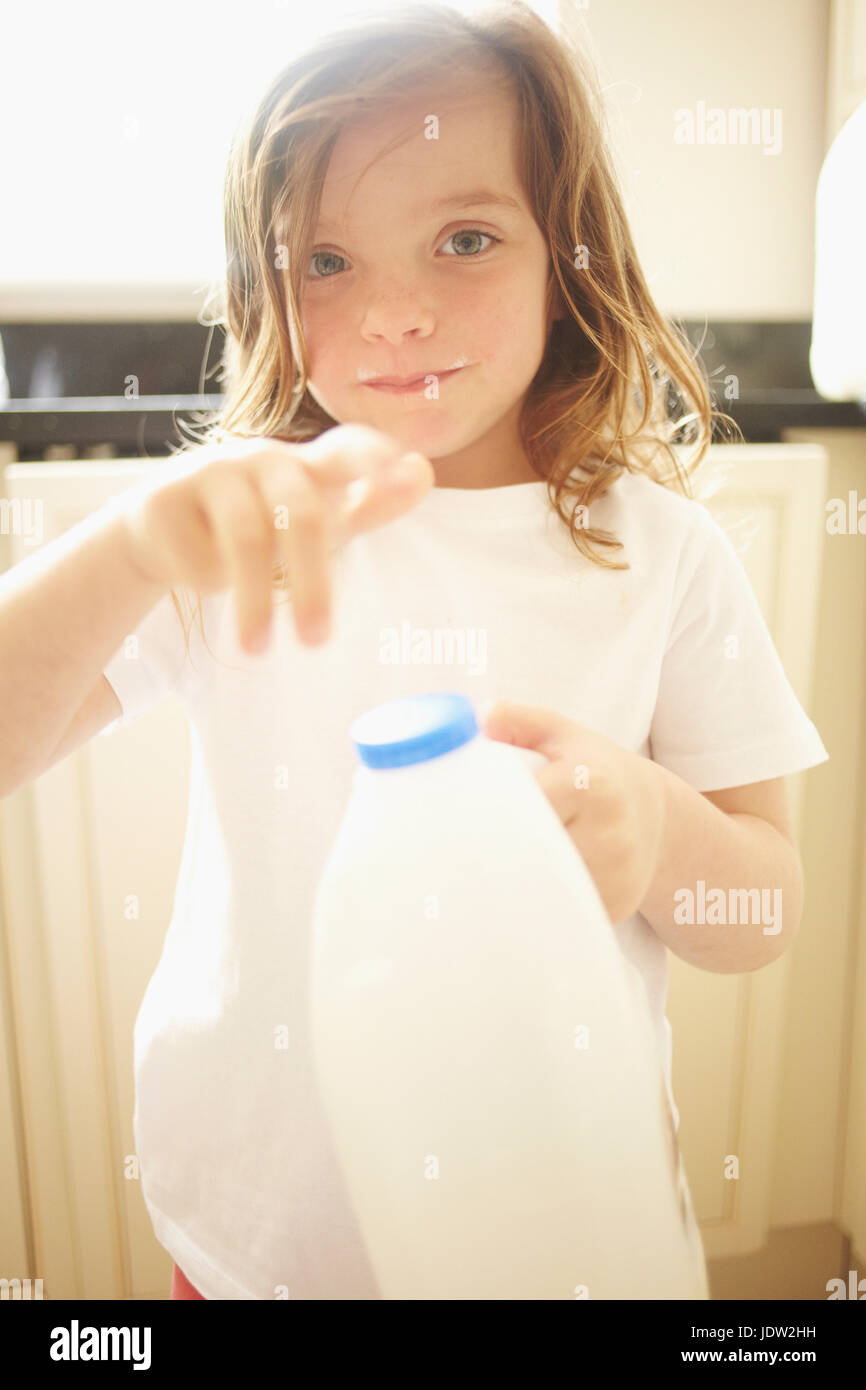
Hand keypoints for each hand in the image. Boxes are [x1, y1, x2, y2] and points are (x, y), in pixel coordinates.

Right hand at [116, 424, 433, 651]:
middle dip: (312, 583)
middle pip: (301, 515)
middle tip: (316, 642)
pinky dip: (202, 583)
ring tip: (257, 651)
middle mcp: (262, 459)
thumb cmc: (256, 524)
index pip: (348, 447)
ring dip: (254, 601)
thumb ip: (368, 504)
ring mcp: (210, 472)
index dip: (378, 460)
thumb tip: (424, 473)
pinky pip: (195, 556)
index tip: (413, 477)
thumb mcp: (313, 521)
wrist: (157, 528)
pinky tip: (198, 584)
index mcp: (305, 466)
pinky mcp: (162, 498)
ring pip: (246, 538)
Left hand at [481, 700, 665, 922]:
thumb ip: (521, 720)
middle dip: (496, 854)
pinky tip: (530, 886)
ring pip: (542, 887)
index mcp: (590, 784)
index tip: (459, 821)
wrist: (653, 815)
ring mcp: (616, 875)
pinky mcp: (616, 905)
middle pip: (530, 853)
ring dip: (515, 880)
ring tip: (494, 869)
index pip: (524, 808)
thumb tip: (480, 717)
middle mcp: (610, 833)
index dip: (492, 815)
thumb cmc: (595, 770)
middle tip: (459, 855)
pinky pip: (561, 908)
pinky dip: (538, 901)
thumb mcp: (562, 733)